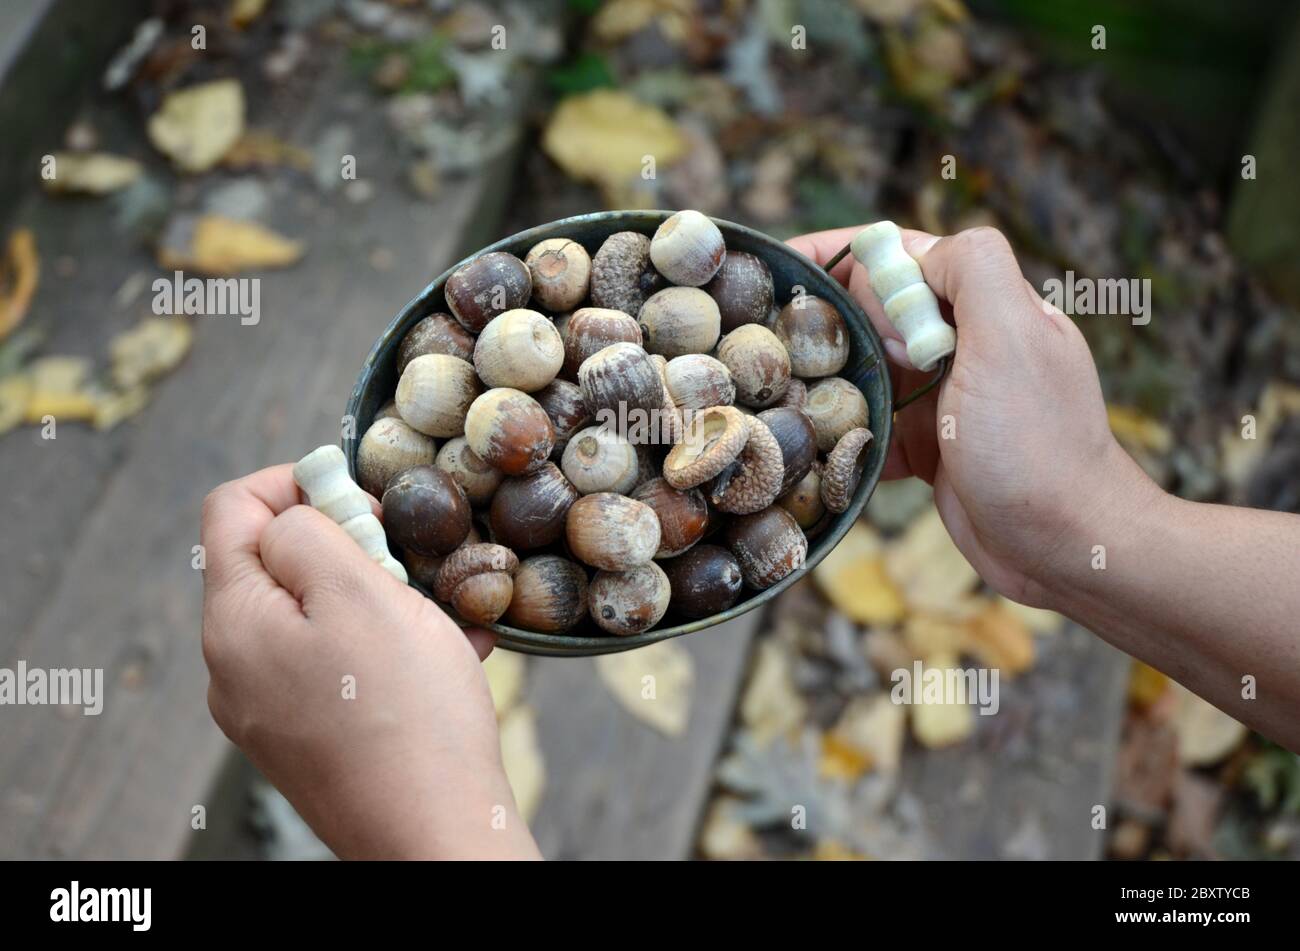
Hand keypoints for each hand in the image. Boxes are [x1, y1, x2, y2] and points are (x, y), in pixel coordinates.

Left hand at [200, 465, 539, 859]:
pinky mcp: (305, 739)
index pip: (231, 510)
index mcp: (233, 624)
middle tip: (404, 567)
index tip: (359, 497)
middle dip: (345, 548)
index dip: (295, 482)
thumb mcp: (361, 593)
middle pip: (274, 564)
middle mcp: (234, 669)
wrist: (434, 836)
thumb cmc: (408, 716)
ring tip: (436, 621)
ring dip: (375, 599)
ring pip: (314, 616)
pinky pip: (335, 667)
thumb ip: (311, 532)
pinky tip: (440, 659)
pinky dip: (383, 649)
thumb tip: (291, 512)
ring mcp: (266, 710)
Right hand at [788, 225, 1159, 606]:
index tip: (777, 265)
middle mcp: (964, 346)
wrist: (1066, 546)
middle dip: (820, 318)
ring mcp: (945, 400)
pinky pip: (874, 430)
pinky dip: (844, 436)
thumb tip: (907, 249)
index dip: (839, 252)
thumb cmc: (1038, 445)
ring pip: (868, 371)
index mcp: (984, 307)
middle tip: (757, 334)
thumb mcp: (1011, 338)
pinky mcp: (931, 450)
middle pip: (875, 312)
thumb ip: (973, 270)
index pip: (901, 255)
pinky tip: (811, 446)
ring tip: (771, 388)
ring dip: (826, 380)